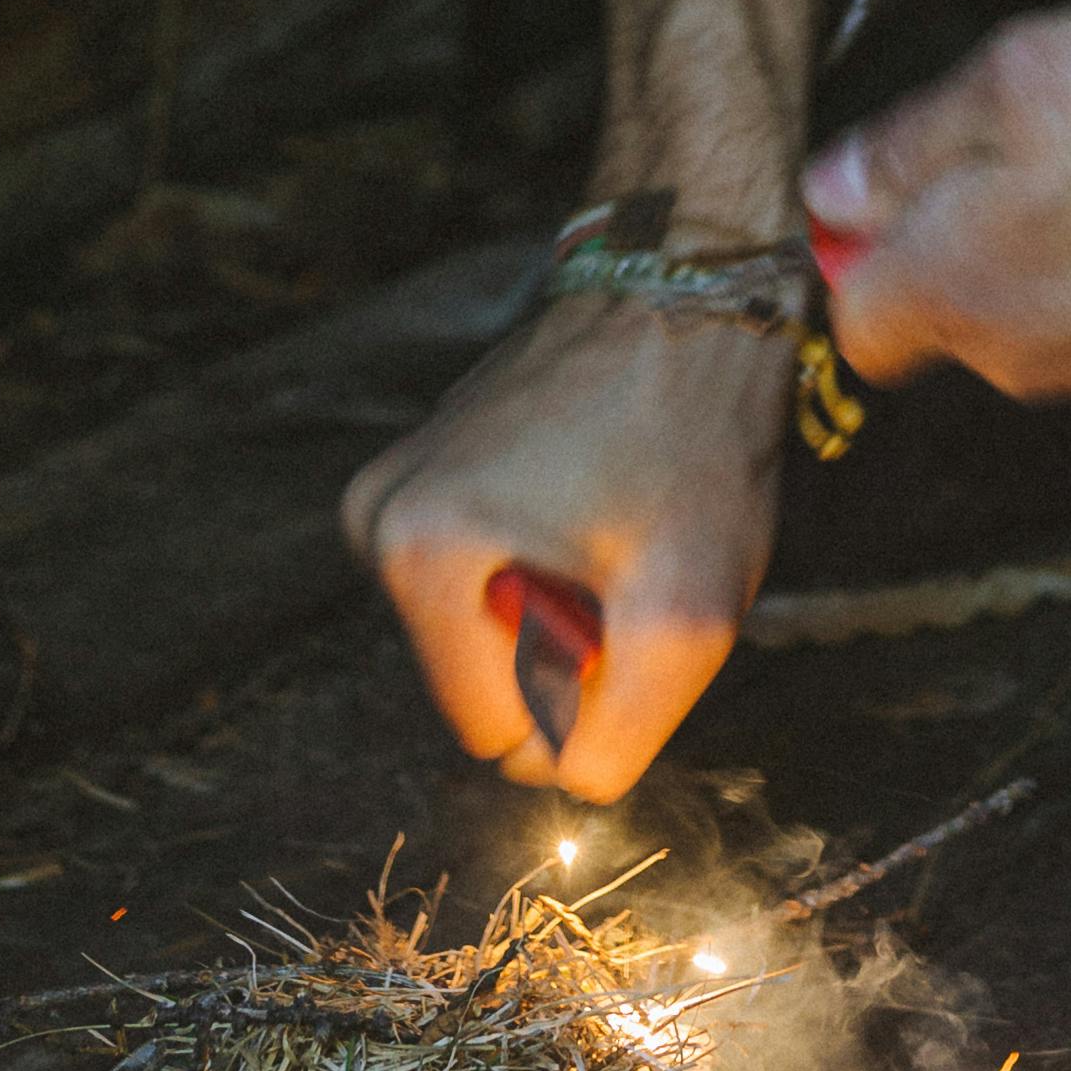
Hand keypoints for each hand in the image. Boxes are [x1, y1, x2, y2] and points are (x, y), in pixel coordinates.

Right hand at [339, 291, 792, 801]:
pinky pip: (487, 564)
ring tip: (621, 523)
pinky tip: (603, 494)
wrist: (692, 288)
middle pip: (484, 675)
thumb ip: (621, 735)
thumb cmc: (693, 434)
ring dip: (563, 601)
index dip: (582, 700)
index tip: (631, 606)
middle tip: (632, 561)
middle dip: (568, 643)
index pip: (492, 732)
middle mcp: (376, 518)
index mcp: (416, 555)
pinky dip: (550, 554)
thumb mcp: (686, 611)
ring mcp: (395, 480)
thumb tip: (570, 782)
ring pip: (489, 623)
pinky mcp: (425, 458)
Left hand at [805, 0, 1070, 395]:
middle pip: (944, 313)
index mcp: (952, 293)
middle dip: (954, 237)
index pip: (853, 319)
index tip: (889, 177)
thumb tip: (829, 189)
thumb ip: (905, 147)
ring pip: (1030, 311)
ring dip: (1044, 242)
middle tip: (1014, 135)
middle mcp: (1018, 359)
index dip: (857, 248)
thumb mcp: (1015, 80)